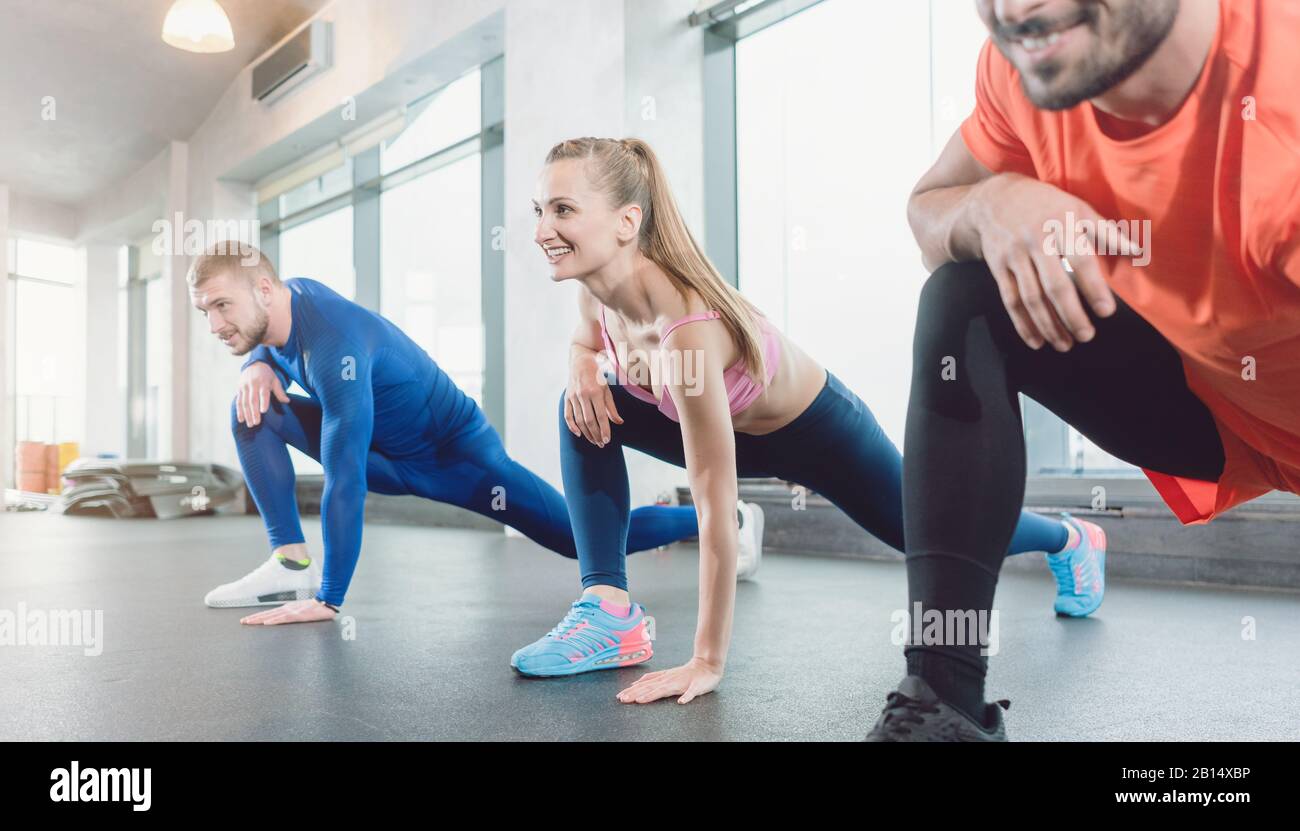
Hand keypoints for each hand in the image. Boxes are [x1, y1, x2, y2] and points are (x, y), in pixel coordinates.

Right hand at [235, 361, 289, 426]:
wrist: (254, 364)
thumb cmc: (267, 375)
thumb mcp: (275, 380)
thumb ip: (280, 391)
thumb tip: (287, 401)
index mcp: (263, 382)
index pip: (263, 393)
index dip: (263, 402)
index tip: (263, 411)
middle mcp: (252, 384)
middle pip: (252, 400)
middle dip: (254, 412)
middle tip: (256, 423)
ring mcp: (244, 387)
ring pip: (244, 402)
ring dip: (246, 414)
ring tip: (250, 424)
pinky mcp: (239, 389)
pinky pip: (238, 401)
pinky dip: (239, 411)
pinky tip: (241, 420)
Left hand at [240, 599, 335, 625]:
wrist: (326, 603)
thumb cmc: (316, 608)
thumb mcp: (301, 611)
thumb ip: (294, 614)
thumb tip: (286, 617)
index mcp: (287, 609)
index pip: (269, 613)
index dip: (258, 616)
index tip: (248, 620)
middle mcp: (286, 609)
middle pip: (267, 614)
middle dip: (254, 618)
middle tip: (242, 622)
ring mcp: (291, 612)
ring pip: (272, 616)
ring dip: (260, 619)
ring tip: (249, 622)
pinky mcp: (297, 616)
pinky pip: (283, 619)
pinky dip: (274, 621)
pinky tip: (267, 623)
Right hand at [564, 348, 622, 446]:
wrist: (580, 361)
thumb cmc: (597, 376)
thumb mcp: (607, 389)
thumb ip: (611, 407)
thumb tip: (619, 422)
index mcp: (596, 392)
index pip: (600, 416)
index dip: (604, 430)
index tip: (607, 440)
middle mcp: (583, 395)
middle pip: (589, 421)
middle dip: (596, 434)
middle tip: (601, 444)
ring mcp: (573, 397)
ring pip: (579, 420)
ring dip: (586, 433)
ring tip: (593, 441)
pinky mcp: (567, 398)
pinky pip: (568, 415)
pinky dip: (572, 426)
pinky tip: (579, 434)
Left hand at [616, 657, 722, 704]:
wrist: (707, 665)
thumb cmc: (686, 672)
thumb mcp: (667, 674)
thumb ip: (653, 678)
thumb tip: (636, 682)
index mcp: (663, 678)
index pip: (645, 685)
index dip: (632, 690)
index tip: (620, 697)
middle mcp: (670, 680)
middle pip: (650, 688)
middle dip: (636, 693)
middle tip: (624, 699)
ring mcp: (682, 683)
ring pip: (665, 690)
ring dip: (652, 695)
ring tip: (641, 700)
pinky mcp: (695, 687)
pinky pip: (691, 693)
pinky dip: (686, 697)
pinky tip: (681, 702)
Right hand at [972, 174, 1132, 351]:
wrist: (995, 200)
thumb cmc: (1046, 205)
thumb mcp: (1077, 209)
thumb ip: (1106, 232)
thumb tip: (1136, 252)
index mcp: (1061, 225)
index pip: (1080, 261)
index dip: (1093, 288)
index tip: (1106, 312)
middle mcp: (1035, 241)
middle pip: (1054, 285)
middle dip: (1071, 314)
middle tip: (1087, 336)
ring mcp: (1014, 256)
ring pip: (1031, 298)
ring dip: (1048, 325)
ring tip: (1065, 344)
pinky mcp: (997, 268)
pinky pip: (1010, 300)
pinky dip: (1022, 323)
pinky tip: (1036, 341)